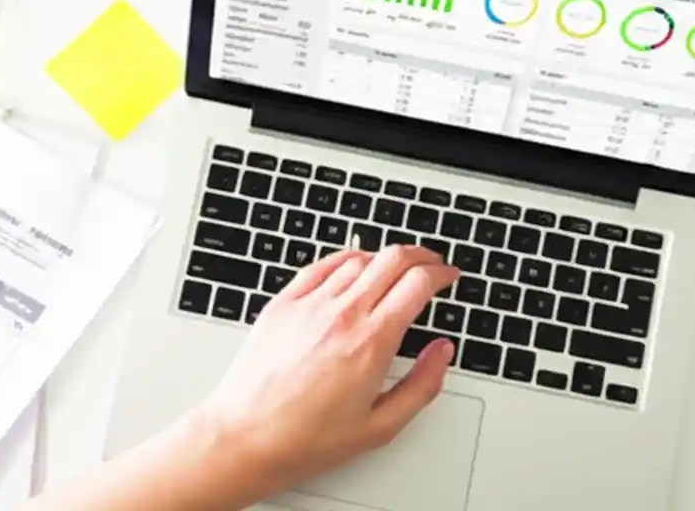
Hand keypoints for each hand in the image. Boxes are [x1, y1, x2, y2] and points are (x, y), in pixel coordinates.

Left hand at [189, 246, 458, 496]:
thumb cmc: (306, 438)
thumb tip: (441, 352)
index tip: (449, 276)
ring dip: (384, 258)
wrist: (245, 436)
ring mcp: (309, 305)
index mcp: (371, 343)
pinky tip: (352, 265)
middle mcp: (341, 315)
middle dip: (421, 256)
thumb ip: (421, 386)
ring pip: (357, 258)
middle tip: (432, 265)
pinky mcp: (283, 304)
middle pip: (392, 259)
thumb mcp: (380, 426)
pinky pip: (320, 266)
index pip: (417, 283)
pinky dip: (345, 259)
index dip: (441, 274)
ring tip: (395, 269)